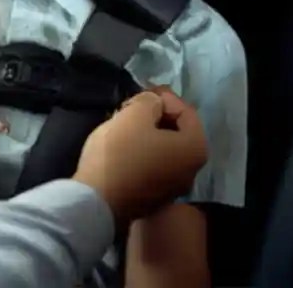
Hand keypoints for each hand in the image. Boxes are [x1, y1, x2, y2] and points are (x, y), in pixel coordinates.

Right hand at [73, 87, 207, 228]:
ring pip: (164, 149)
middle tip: (130, 106)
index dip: (163, 96)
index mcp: (195, 148)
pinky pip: (153, 166)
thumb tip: (153, 104)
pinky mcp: (154, 198)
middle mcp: (192, 170)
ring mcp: (174, 188)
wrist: (97, 202)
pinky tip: (121, 148)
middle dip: (155, 114)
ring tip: (123, 124)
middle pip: (177, 131)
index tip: (140, 90)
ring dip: (147, 133)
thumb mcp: (134, 114)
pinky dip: (142, 152)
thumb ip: (150, 100)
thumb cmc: (120, 154)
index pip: (186, 111)